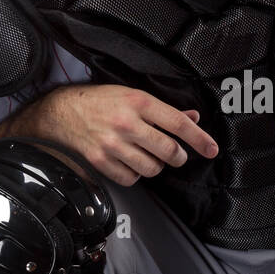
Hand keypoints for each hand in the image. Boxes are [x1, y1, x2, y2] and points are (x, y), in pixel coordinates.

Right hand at [21, 84, 218, 187]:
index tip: (212, 149)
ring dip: (156, 166)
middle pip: (169, 151)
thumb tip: (193, 119)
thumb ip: (165, 110)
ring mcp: (113, 144)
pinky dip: (135, 174)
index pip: (178, 123)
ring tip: (148, 156)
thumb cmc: (101, 101)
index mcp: (139, 102)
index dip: (199, 139)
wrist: (63, 111)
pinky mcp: (101, 161)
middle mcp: (127, 124)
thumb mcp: (133, 95)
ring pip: (152, 168)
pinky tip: (130, 162)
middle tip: (176, 155)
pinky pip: (131, 179)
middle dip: (178, 157)